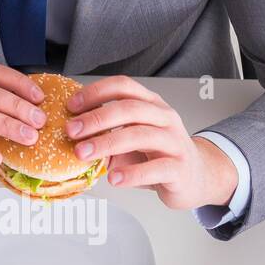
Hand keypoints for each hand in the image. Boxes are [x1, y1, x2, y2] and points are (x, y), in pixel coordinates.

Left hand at [64, 76, 238, 209]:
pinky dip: (132, 173)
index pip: (123, 86)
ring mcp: (175, 142)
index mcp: (151, 103)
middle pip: (129, 108)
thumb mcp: (131, 136)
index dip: (96, 92)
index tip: (71, 105)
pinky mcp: (180, 168)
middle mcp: (165, 118)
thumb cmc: (157, 154)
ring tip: (83, 154)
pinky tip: (114, 178)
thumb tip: (68, 130)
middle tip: (71, 131)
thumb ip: (106, 131)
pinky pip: (155, 168)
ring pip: (140, 135)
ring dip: (107, 143)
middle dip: (96, 118)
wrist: (195, 177)